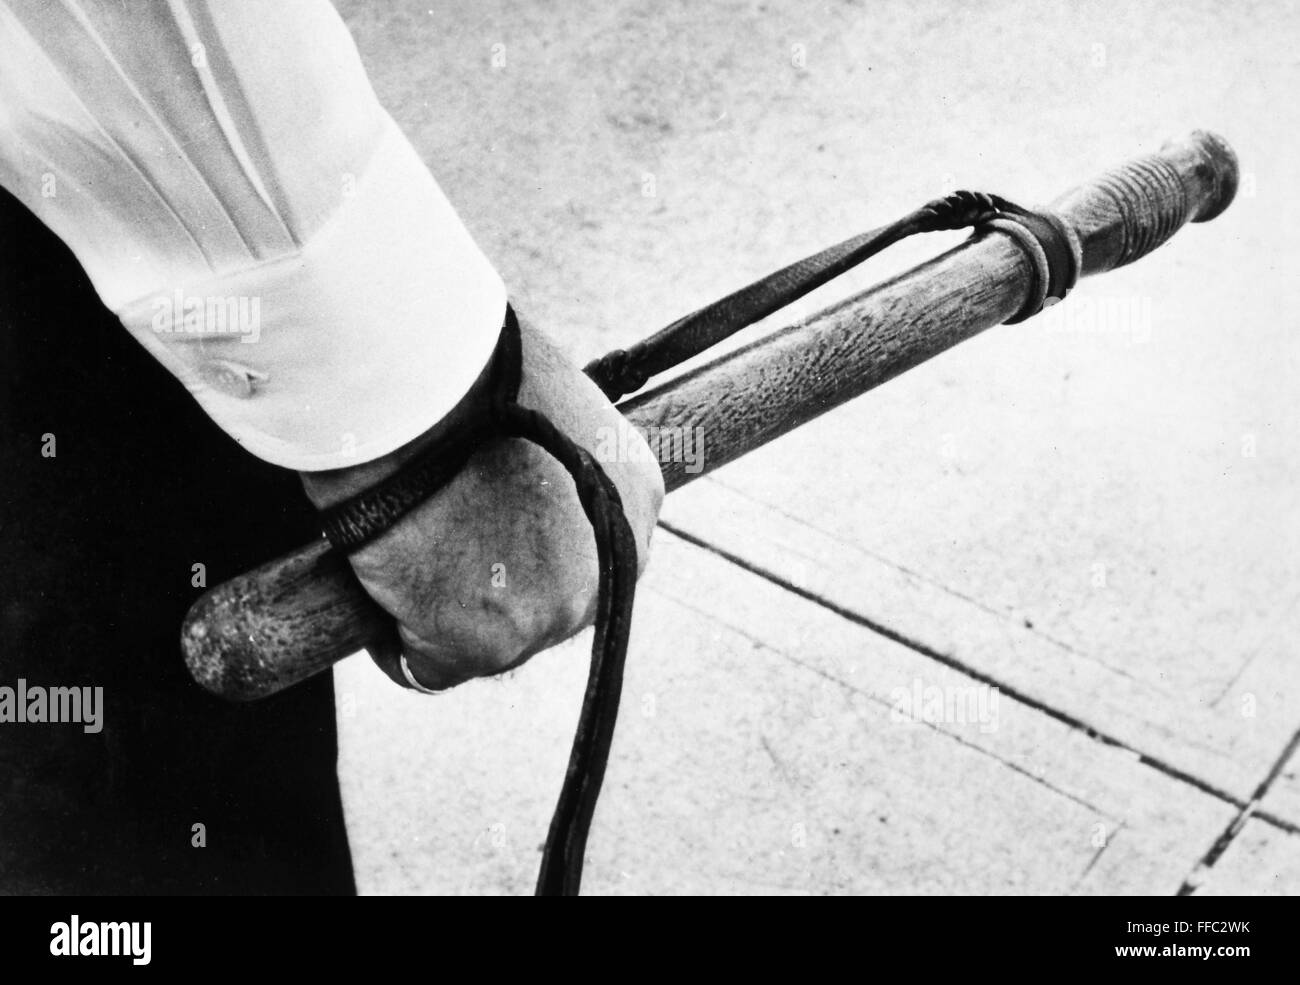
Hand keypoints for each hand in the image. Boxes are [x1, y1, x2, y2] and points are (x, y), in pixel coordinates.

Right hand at [299, 311, 663, 690]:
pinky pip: (425, 665)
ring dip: (439, 610)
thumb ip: (540, 452)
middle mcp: (608, 569)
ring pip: (485, 641)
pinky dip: (392, 636)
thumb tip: (501, 473)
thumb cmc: (462, 367)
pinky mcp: (480, 646)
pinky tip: (377, 580)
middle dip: (488, 586)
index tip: (481, 526)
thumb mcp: (537, 400)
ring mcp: (548, 614)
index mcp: (630, 499)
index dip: (525, 546)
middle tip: (431, 539)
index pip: (583, 554)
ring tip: (398, 551)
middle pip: (542, 607)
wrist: (411, 383)